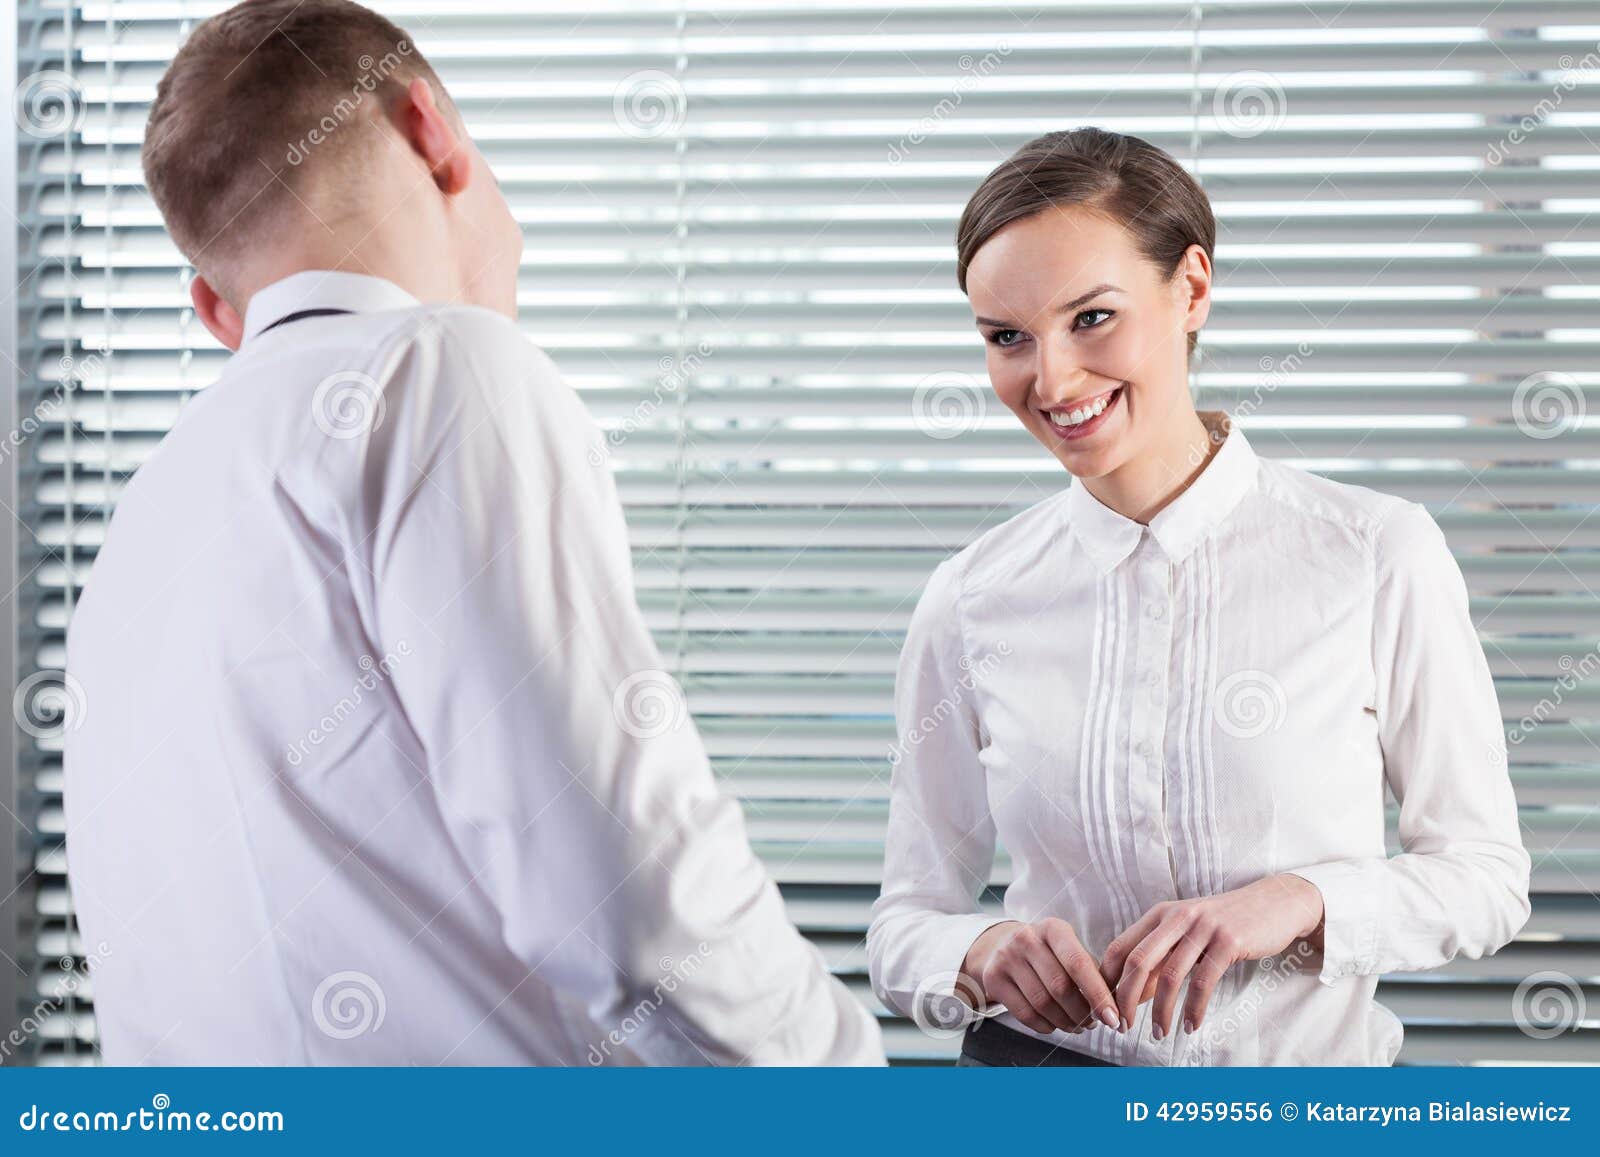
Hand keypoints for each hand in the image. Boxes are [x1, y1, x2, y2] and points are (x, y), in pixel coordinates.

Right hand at [960, 918, 1121, 1036]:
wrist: (1000, 945)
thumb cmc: (1047, 953)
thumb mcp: (1067, 948)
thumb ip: (1090, 971)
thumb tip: (1111, 1007)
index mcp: (1052, 929)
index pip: (1078, 963)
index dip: (1098, 994)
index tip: (1113, 1018)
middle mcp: (1026, 939)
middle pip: (1060, 987)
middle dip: (1082, 1013)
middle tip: (1093, 1024)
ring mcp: (1006, 958)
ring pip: (1043, 1004)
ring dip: (1066, 1022)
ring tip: (1076, 1026)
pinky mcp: (993, 978)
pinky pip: (1025, 1014)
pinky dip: (1046, 1026)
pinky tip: (1055, 1024)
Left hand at [1100, 873, 1324, 1039]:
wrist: (1273, 904)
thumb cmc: (1224, 925)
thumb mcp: (1185, 935)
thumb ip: (1159, 960)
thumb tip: (1132, 996)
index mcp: (1159, 914)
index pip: (1120, 947)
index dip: (1107, 980)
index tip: (1106, 1007)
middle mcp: (1176, 917)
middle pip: (1137, 962)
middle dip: (1125, 999)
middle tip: (1122, 1026)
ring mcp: (1202, 928)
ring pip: (1169, 977)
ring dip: (1161, 1011)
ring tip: (1159, 1034)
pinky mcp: (1228, 942)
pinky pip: (1203, 983)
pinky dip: (1193, 1009)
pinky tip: (1190, 1025)